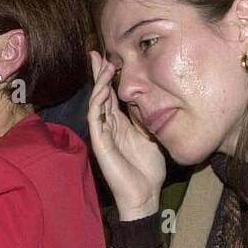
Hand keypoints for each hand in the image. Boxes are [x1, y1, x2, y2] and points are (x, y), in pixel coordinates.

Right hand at [86, 50, 166, 220]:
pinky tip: (103, 89)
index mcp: (120, 123)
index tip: (109, 57)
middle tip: (96, 53)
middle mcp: (108, 126)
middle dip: (98, 74)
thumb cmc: (148, 169)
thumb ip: (147, 117)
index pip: (111, 95)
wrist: (145, 194)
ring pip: (96, 103)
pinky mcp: (99, 143)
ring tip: (104, 66)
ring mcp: (102, 134)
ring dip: (98, 84)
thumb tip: (151, 96)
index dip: (108, 77)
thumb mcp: (152, 135)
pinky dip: (97, 103)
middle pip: (99, 94)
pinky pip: (95, 119)